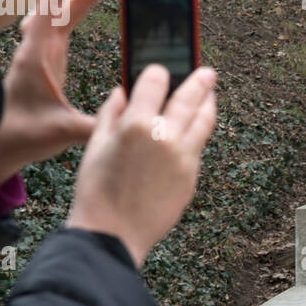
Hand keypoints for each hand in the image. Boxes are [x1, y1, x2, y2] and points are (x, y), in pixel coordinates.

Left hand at [0, 0, 143, 183]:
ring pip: (65, 4)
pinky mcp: (46, 54)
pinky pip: (62, 17)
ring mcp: (40, 46)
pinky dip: (76, 1)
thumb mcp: (63, 132)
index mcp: (39, 53)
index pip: (61, 6)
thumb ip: (96, 125)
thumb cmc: (24, 134)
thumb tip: (131, 115)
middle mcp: (37, 43)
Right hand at [66, 64, 216, 267]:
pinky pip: (199, 147)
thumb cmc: (96, 191)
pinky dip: (198, 133)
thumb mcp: (95, 145)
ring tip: (210, 95)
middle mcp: (165, 136)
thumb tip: (123, 91)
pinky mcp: (192, 176)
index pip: (155, 81)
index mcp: (136, 123)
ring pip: (204, 120)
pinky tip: (196, 129)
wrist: (112, 234)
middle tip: (207, 72)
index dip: (157, 72)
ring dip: (209, 104)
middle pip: (190, 96)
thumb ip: (111, 113)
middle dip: (199, 80)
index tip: (160, 70)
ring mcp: (183, 156)